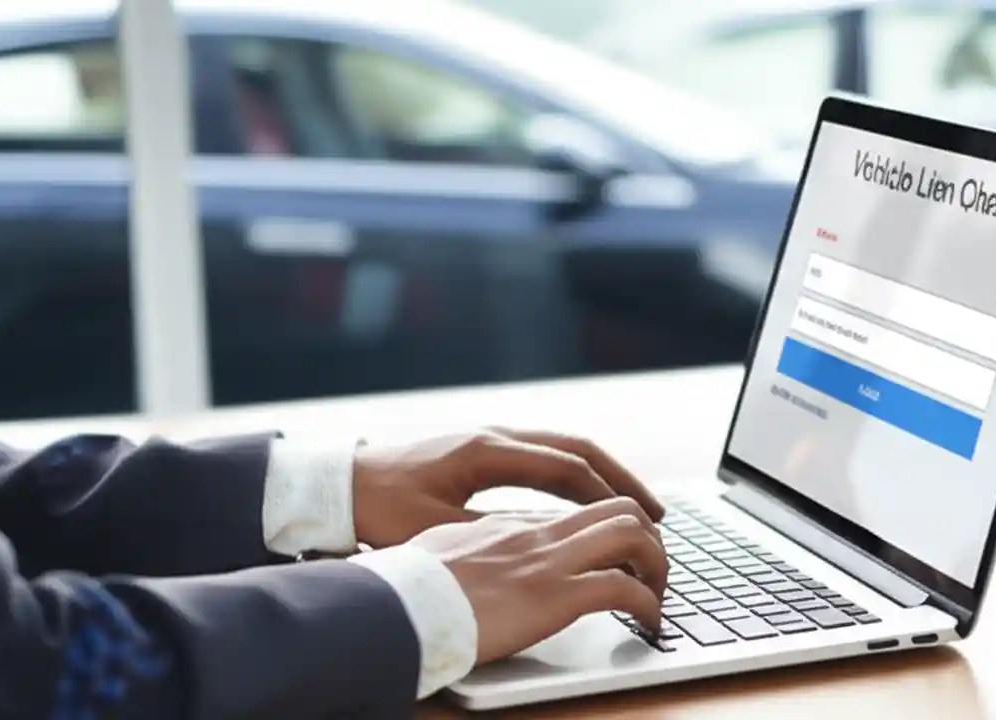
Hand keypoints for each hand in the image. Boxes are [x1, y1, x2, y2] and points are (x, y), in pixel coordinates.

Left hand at [352, 428, 663, 548]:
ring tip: (632, 502)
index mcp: (487, 452)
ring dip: (601, 472)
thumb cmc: (379, 507)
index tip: (641, 520)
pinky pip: (543, 454)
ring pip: (562, 447)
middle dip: (621, 477)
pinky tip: (585, 495)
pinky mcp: (479, 448)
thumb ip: (490, 533)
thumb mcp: (435, 530)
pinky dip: (574, 472)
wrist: (338, 483)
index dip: (609, 495)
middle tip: (657, 510)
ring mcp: (488, 438)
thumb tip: (544, 542)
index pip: (567, 469)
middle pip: (576, 448)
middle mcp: (494, 436)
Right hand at [408, 497, 667, 663]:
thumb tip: (471, 558)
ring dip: (657, 565)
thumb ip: (466, 548)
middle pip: (617, 508)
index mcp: (509, 524)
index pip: (577, 512)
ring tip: (658, 594)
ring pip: (632, 535)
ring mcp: (549, 560)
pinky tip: (650, 622)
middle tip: (652, 569)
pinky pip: (625, 589)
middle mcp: (536, 533)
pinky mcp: (556, 594)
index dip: (608, 530)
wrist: (396, 603)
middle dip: (648, 537)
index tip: (620, 552)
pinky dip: (649, 605)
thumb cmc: (406, 586)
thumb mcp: (437, 552)